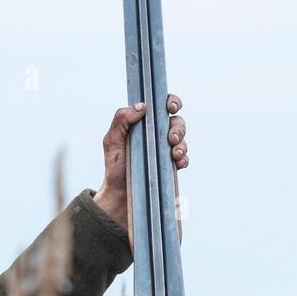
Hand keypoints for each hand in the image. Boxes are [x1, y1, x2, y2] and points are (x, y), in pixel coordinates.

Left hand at [94, 93, 187, 225]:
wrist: (119, 194)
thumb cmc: (114, 166)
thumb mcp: (112, 140)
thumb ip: (122, 119)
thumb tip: (142, 106)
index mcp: (144, 123)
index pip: (162, 106)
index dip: (171, 101)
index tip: (170, 107)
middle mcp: (157, 134)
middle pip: (177, 121)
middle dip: (178, 127)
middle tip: (171, 138)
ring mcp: (166, 150)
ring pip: (183, 138)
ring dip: (182, 143)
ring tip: (174, 153)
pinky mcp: (171, 166)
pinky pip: (185, 158)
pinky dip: (183, 159)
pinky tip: (176, 163)